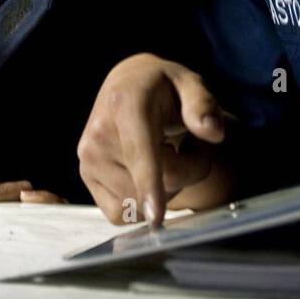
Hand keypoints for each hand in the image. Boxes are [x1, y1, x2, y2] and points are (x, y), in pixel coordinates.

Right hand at [77, 53, 227, 225]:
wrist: (127, 86)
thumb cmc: (163, 88)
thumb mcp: (189, 83)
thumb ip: (203, 104)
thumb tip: (213, 133)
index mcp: (125, 105)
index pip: (140, 151)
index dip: (150, 184)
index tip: (155, 215)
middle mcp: (99, 134)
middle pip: (155, 183)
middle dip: (185, 174)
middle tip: (187, 148)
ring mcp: (88, 158)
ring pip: (139, 203)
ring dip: (164, 191)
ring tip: (164, 156)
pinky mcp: (86, 176)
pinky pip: (121, 213)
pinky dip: (141, 203)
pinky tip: (145, 175)